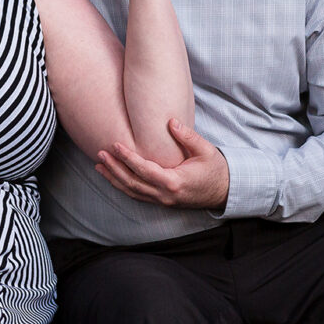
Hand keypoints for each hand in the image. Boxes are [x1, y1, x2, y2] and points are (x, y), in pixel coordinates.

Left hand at [95, 118, 229, 209]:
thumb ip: (188, 136)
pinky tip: (113, 177)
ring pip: (132, 191)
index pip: (145, 170)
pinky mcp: (161, 202)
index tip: (115, 145)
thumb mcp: (205, 150)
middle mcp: (165, 194)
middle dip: (114, 168)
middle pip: (133, 183)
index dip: (128, 158)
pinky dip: (123, 186)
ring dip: (114, 179)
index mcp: (175, 182)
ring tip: (99, 165)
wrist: (224, 192)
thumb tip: (171, 121)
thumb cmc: (215, 170)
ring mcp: (162, 200)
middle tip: (100, 153)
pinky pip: (137, 195)